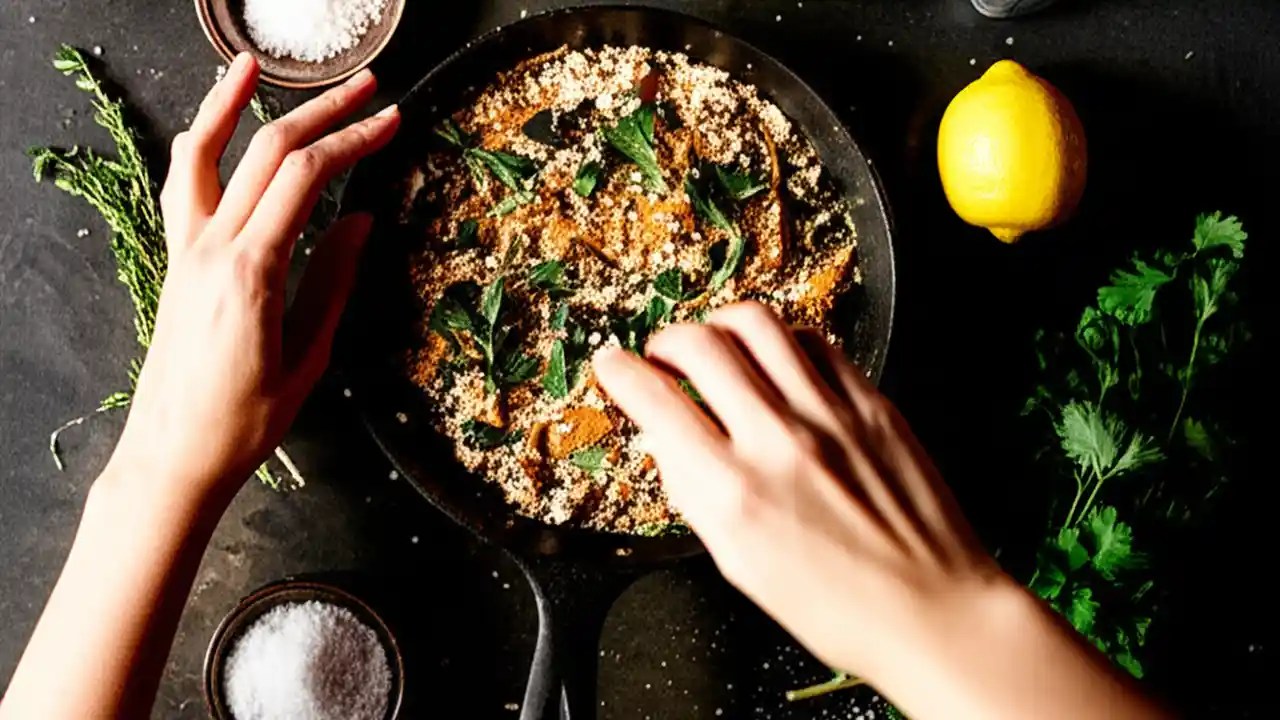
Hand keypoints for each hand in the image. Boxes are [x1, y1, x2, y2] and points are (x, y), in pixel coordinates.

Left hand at [110, 53, 399, 496]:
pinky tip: (215, 127)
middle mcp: (210, 247)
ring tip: (255, 66)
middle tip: (368, 89)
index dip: (353, 140)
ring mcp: (185, 249)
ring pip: (205, 151)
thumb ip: (332, 280)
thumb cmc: (245, 421)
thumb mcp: (308, 355)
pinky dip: (199, 144)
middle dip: (322, 111)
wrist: (174, 454)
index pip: (306, 178)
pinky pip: (181, 184)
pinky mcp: (176, 260)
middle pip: (267, 151)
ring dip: (232, 102)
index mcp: (251, 271)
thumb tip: (361, 220)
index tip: (392, 121)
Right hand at [594, 303, 1167, 719]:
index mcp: (733, 493)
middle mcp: (777, 441)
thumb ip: (697, 494)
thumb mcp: (739, 564)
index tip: (612, 364)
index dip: (619, 372)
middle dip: (665, 340)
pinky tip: (778, 361)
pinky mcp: (872, 404)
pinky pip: (815, 342)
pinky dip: (783, 341)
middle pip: (699, 345)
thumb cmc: (836, 606)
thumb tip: (669, 438)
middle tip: (663, 356)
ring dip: (721, 325)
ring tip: (717, 345)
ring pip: (756, 324)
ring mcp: (830, 415)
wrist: (931, 609)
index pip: (654, 401)